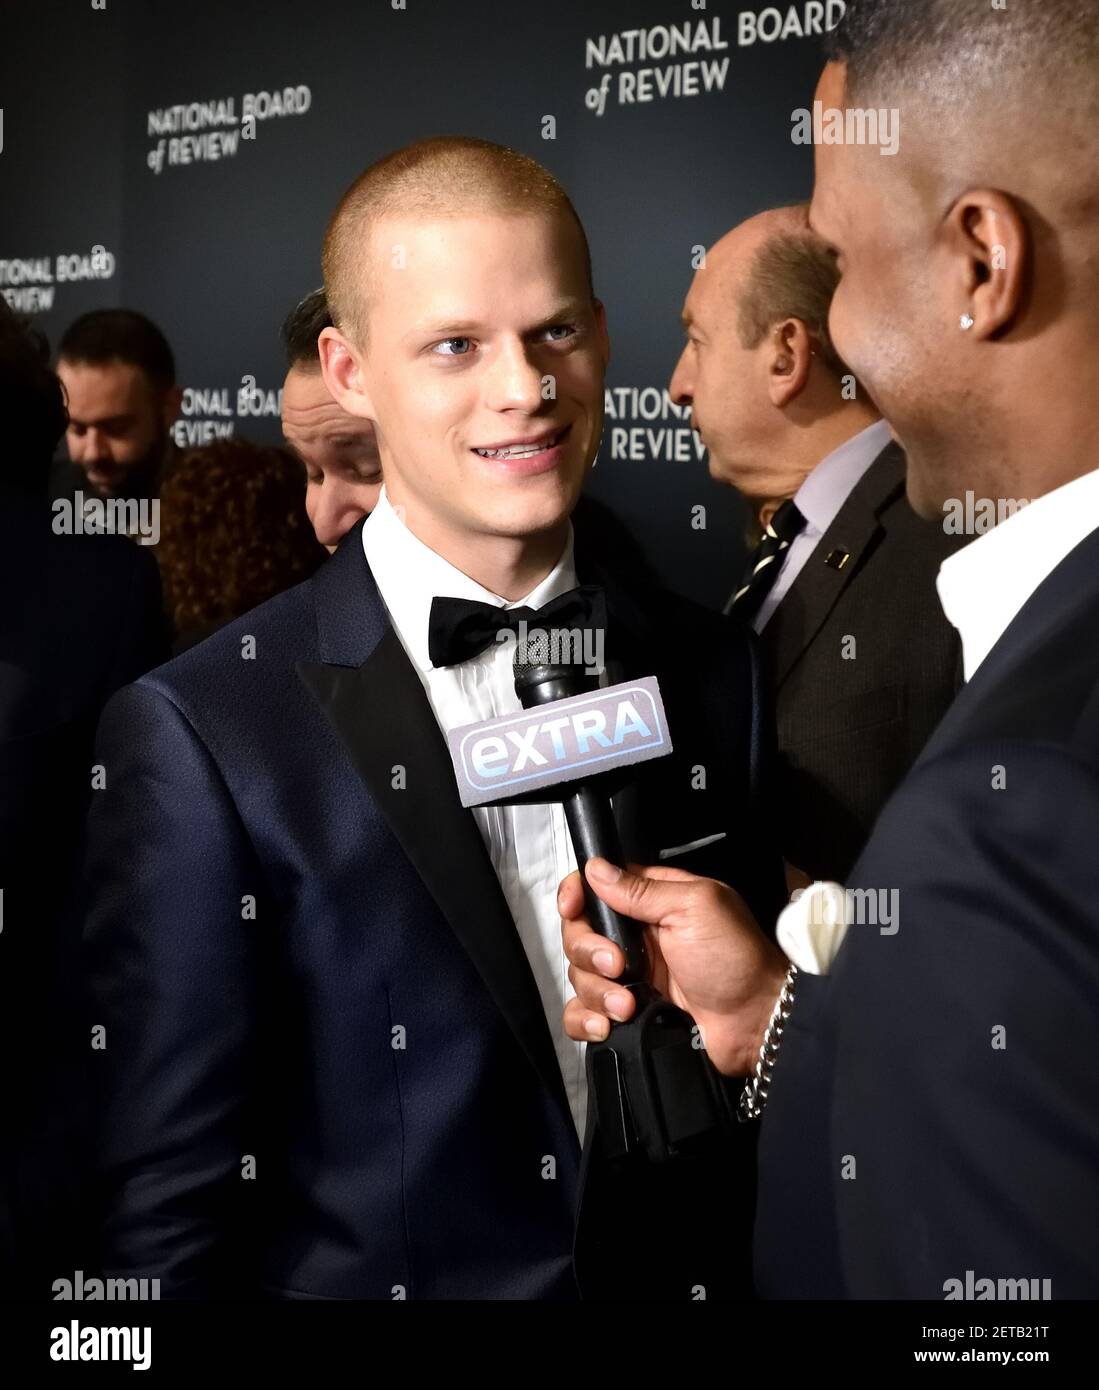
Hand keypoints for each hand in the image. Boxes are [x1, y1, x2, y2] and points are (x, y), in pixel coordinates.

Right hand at [559, 858, 788, 1076]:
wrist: (756, 1023)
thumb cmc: (736, 959)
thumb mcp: (695, 908)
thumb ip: (642, 890)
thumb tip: (595, 869)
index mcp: (653, 901)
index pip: (597, 887)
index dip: (577, 895)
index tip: (572, 908)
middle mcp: (637, 936)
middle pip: (580, 933)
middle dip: (590, 951)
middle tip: (619, 966)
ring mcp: (631, 976)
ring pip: (580, 975)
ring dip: (597, 992)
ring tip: (629, 1006)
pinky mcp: (628, 1012)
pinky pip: (584, 1012)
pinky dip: (586, 1020)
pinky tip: (607, 1025)